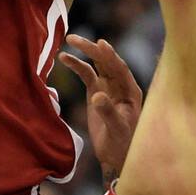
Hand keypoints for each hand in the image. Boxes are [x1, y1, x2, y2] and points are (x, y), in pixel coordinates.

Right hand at [59, 34, 142, 184]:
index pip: (120, 68)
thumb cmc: (122, 144)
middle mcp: (120, 84)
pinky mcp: (96, 91)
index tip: (100, 43)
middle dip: (92, 49)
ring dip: (85, 51)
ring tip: (69, 40)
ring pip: (97, 64)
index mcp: (131, 91)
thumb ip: (108, 112)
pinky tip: (64, 57)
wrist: (116, 156)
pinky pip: (86, 74)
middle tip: (74, 39)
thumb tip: (96, 95)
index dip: (110, 56)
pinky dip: (76, 65)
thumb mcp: (117, 130)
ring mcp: (108, 86)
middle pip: (107, 62)